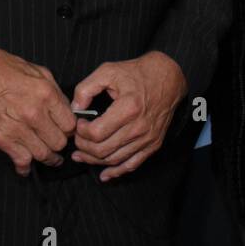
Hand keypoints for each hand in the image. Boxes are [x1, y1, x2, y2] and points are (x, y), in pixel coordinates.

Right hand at [0, 47, 76, 176]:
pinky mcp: (1, 139)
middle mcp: (33, 114)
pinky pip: (21, 161)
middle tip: (57, 140)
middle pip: (59, 142)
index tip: (67, 129)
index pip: (70, 125)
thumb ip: (57, 94)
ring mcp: (17, 128)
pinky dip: (25, 167)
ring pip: (43, 155)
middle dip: (60, 142)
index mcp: (46, 95)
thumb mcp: (40, 72)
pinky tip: (28, 166)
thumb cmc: (7, 69)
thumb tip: (68, 112)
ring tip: (50, 156)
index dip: (70, 128)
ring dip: (48, 157)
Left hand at [69, 51, 187, 180]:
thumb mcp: (108, 71)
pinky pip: (132, 165)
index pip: (97, 133)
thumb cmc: (137, 73)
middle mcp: (139, 127)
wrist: (169, 78)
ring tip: (81, 155)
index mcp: (128, 108)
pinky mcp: (153, 144)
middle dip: (83, 148)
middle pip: (103, 150)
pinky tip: (104, 175)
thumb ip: (86, 88)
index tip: (79, 124)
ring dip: (94, 160)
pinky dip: (116, 172)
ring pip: (114, 160)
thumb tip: (75, 108)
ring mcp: (148, 138)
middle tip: (77, 139)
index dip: (81, 132)